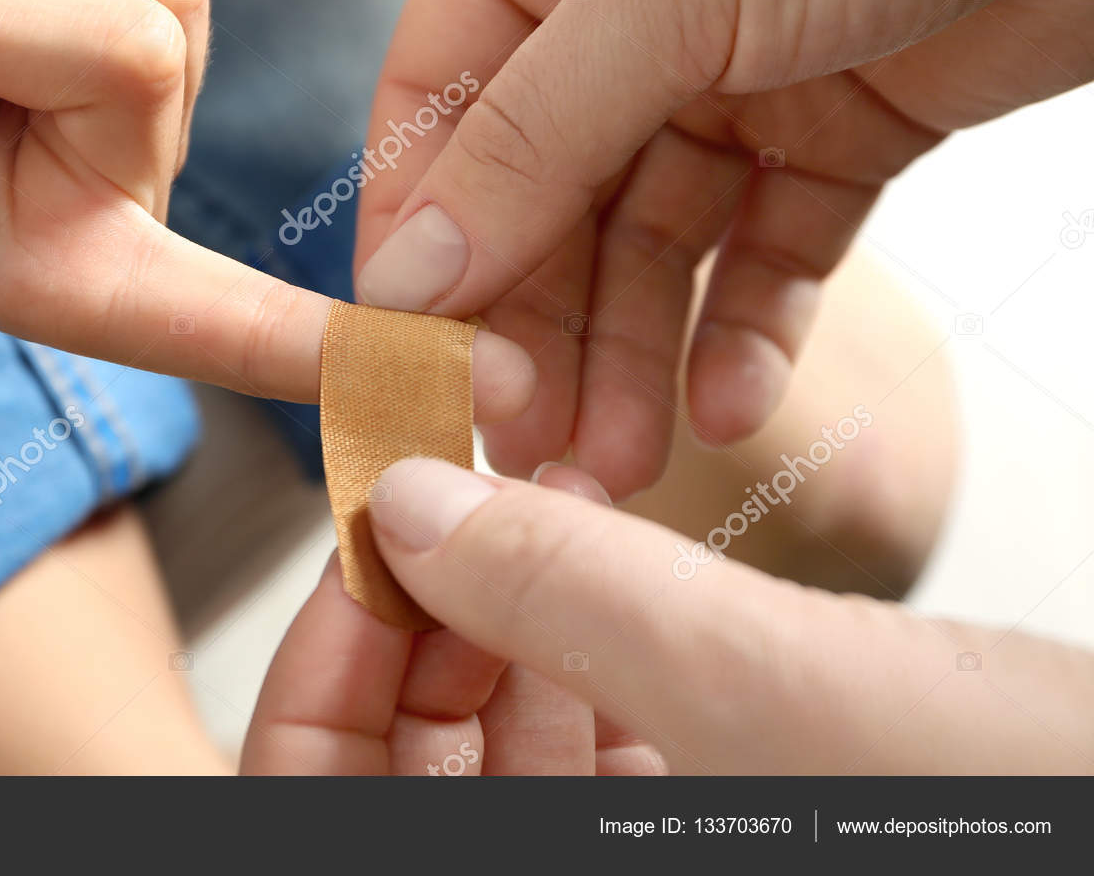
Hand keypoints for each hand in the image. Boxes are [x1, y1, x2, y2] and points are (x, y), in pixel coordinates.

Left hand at [252, 458, 1093, 773]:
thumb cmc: (1016, 806)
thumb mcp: (768, 690)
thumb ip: (569, 599)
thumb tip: (406, 505)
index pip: (325, 800)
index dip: (324, 668)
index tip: (366, 536)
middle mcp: (579, 874)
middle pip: (409, 767)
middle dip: (423, 626)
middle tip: (448, 502)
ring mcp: (655, 844)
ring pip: (503, 743)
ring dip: (508, 614)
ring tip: (541, 508)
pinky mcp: (715, 803)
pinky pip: (595, 735)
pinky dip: (586, 639)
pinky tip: (606, 549)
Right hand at [353, 0, 1093, 495]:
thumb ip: (532, 133)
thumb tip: (409, 277)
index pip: (436, 96)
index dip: (418, 231)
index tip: (409, 353)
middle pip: (539, 190)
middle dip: (534, 321)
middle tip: (524, 444)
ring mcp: (733, 63)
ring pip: (649, 238)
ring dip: (630, 352)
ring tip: (618, 462)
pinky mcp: (836, 125)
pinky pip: (767, 249)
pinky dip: (746, 331)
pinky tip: (730, 407)